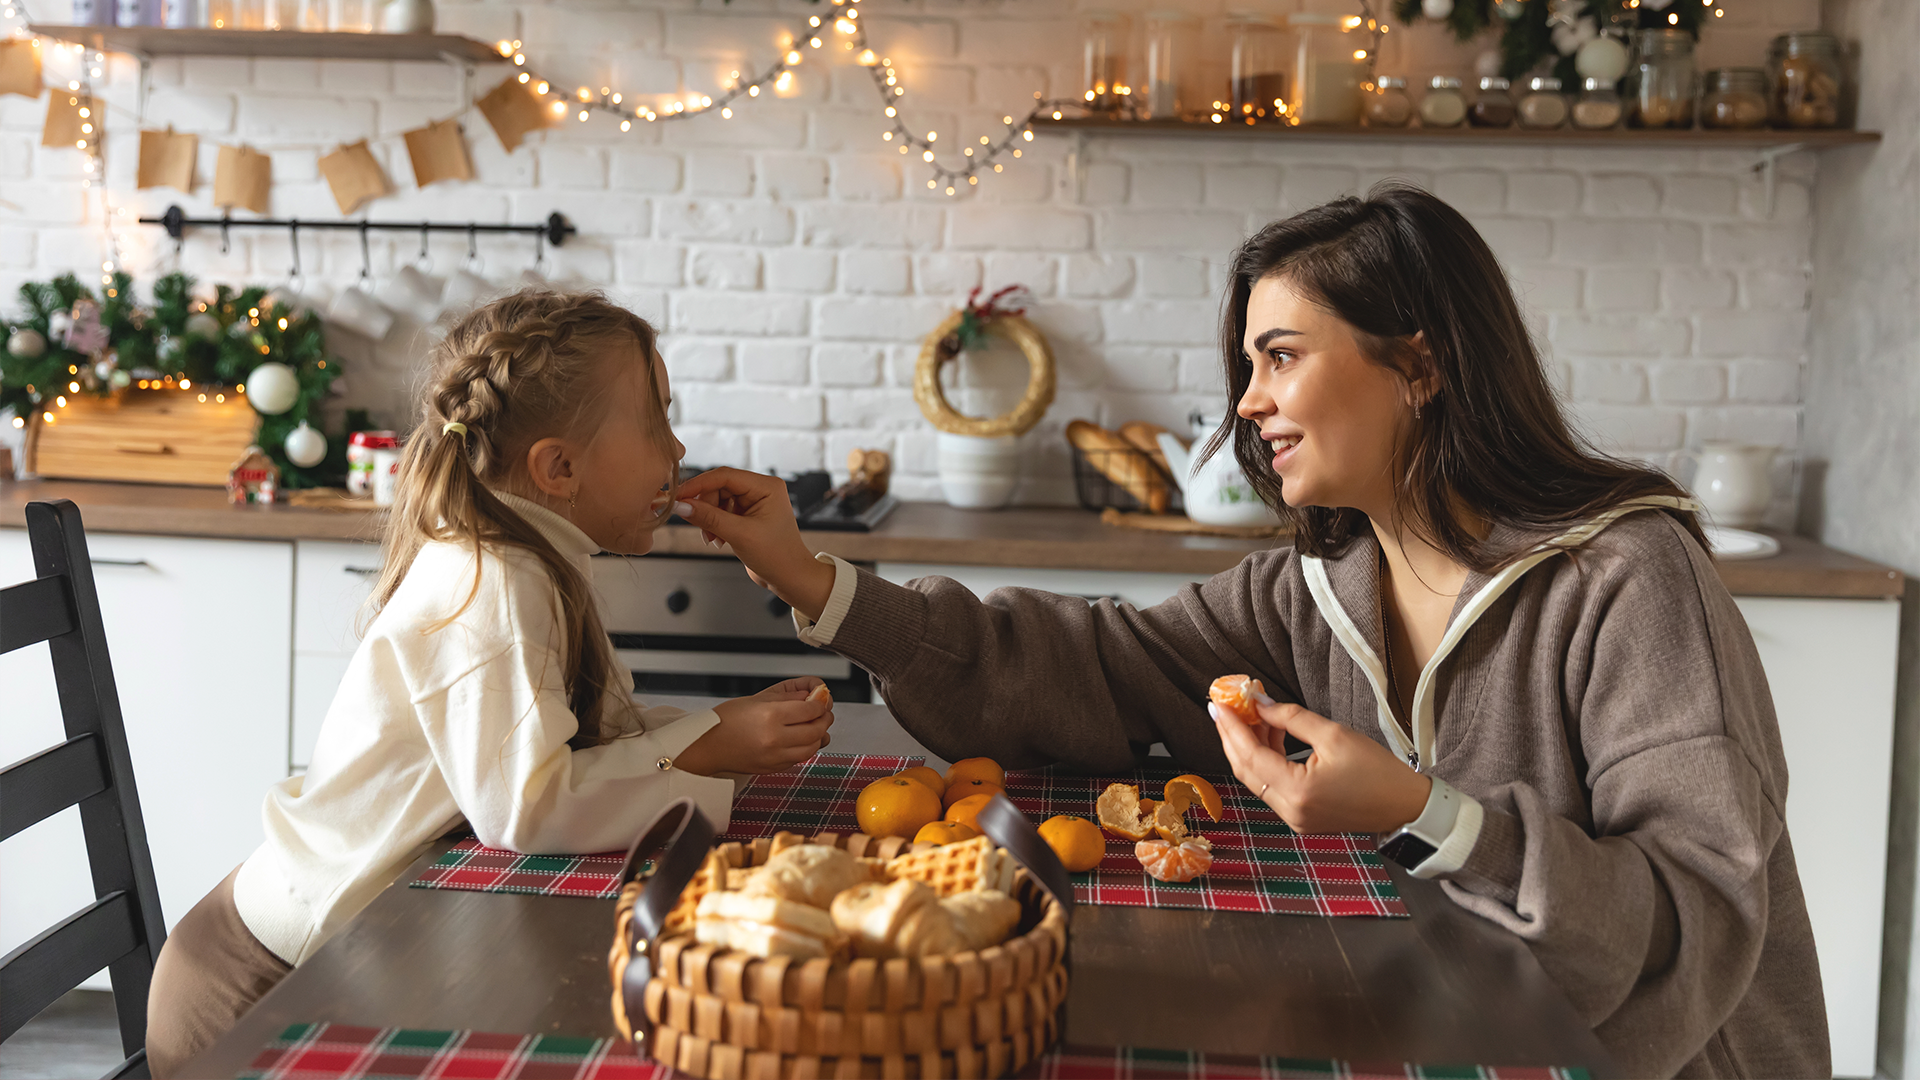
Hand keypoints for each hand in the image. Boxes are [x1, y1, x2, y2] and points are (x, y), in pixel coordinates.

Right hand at [673, 468, 835, 620]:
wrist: (790, 578)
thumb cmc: (777, 556)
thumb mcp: (740, 535)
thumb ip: (709, 518)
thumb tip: (681, 505)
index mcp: (766, 486)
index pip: (724, 475)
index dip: (699, 485)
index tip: (679, 497)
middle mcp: (761, 489)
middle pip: (719, 487)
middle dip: (706, 507)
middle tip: (701, 528)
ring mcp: (754, 502)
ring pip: (717, 500)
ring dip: (709, 519)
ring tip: (713, 539)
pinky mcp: (747, 515)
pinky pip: (721, 512)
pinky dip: (715, 525)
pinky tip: (719, 540)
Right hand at [675, 677, 833, 775]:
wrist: (707, 745)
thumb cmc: (727, 720)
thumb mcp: (759, 698)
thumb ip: (789, 696)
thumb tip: (813, 694)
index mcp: (771, 716)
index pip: (811, 710)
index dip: (821, 703)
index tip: (821, 698)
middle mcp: (775, 738)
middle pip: (816, 730)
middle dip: (825, 719)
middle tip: (823, 712)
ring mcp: (775, 756)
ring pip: (812, 748)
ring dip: (819, 736)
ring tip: (814, 726)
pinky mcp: (774, 768)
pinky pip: (800, 759)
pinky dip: (806, 748)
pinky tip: (802, 739)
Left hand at [1212, 695, 1429, 834]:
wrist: (1406, 807)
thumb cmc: (1379, 772)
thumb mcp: (1335, 734)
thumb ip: (1292, 718)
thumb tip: (1261, 705)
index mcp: (1298, 791)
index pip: (1251, 756)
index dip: (1232, 728)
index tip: (1219, 705)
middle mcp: (1290, 810)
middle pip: (1247, 770)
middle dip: (1233, 737)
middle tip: (1223, 708)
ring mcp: (1294, 818)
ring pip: (1257, 778)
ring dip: (1250, 747)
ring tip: (1249, 714)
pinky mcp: (1300, 817)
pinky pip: (1272, 786)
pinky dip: (1266, 760)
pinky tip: (1270, 734)